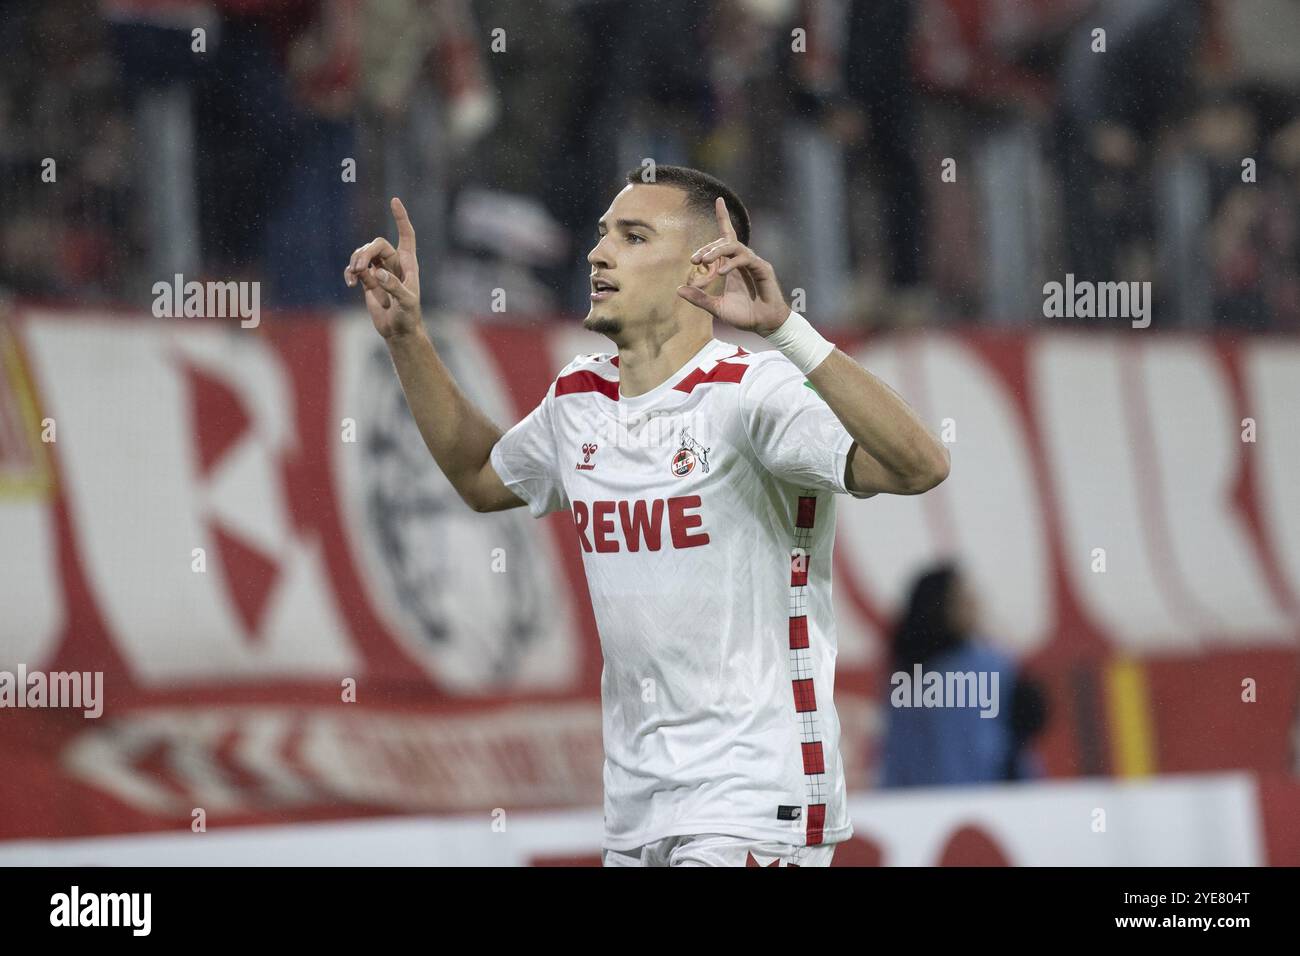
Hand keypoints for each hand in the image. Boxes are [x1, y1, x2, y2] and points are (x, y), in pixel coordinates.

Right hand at [344, 197, 421, 338]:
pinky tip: (350, 282)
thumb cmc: (409, 316)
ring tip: (355, 276)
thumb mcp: (406, 302)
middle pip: (376, 245)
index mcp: (408, 263)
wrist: (398, 331)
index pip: (406, 235)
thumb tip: (378, 273)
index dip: (401, 218)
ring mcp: (379, 271)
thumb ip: (394, 287)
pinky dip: (350, 272)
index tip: (394, 200)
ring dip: (356, 262)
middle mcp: (393, 264)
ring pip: (363, 255)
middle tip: (359, 267)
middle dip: (366, 252)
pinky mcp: (367, 281)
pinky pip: (355, 269)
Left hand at [676, 197, 789, 334]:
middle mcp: (743, 260)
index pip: (727, 236)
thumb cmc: (744, 316)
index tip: (719, 200)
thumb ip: (699, 298)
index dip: (723, 217)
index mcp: (732, 265)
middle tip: (694, 259)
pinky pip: (746, 259)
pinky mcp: (763, 269)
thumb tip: (678, 289)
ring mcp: (754, 263)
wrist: (764, 326)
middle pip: (725, 242)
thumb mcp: (716, 308)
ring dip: (717, 252)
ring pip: (734, 247)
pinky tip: (721, 273)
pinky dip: (732, 264)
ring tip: (704, 261)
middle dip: (708, 248)